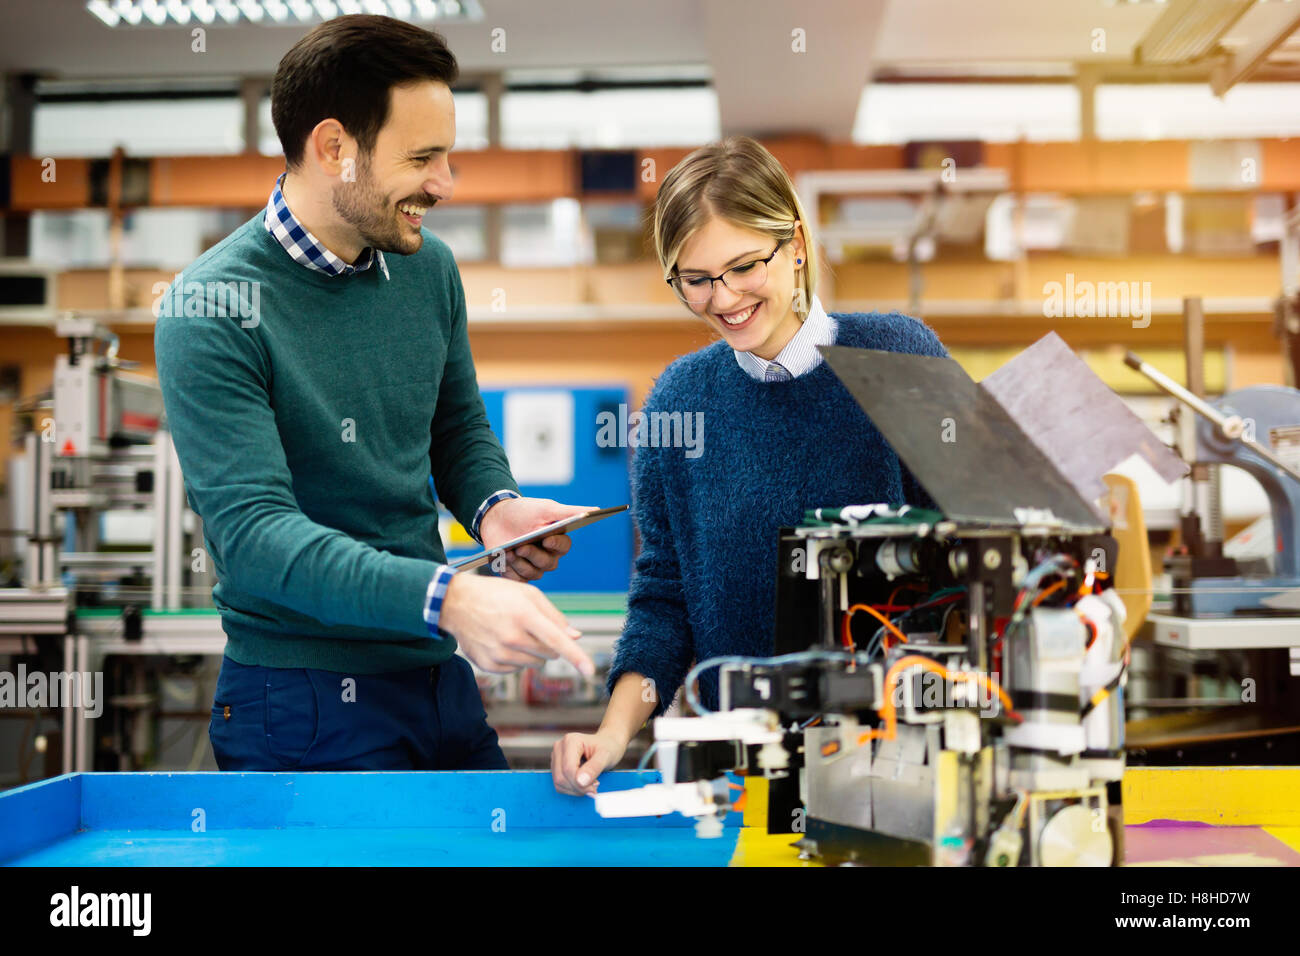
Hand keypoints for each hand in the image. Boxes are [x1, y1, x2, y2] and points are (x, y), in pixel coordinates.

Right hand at [439, 572, 594, 676]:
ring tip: (513, 632)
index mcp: (524, 615)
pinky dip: (516, 658)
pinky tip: (502, 641)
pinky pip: (517, 670)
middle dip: (549, 644)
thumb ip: (554, 616)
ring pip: (535, 664)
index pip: (556, 640)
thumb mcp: (527, 594)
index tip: (590, 670)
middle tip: (532, 627)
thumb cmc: (496, 595)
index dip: (576, 656)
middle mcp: (511, 637)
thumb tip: (576, 636)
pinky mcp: (489, 665)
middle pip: (550, 654)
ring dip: (533, 652)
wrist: (456, 603)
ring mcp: (498, 654)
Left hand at [478, 497, 596, 582]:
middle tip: (520, 546)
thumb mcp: (545, 509)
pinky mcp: (516, 573)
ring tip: (508, 551)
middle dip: (533, 555)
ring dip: (520, 562)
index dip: (556, 545)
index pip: (564, 547)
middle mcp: (546, 556)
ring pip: (533, 574)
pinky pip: (518, 579)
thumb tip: (596, 509)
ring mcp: (531, 566)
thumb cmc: (523, 512)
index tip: (546, 539)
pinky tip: (503, 559)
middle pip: (548, 564)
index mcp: (556, 540)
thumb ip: (569, 512)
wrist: (494, 517)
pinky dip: (510, 570)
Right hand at [551, 729, 626, 796]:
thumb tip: (580, 781)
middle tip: (594, 787)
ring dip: (575, 790)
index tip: (594, 787)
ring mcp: (556, 756)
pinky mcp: (556, 766)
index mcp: (570, 741)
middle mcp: (560, 747)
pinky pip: (559, 784)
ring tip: (590, 784)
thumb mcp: (606, 756)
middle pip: (561, 777)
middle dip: (578, 788)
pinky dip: (572, 789)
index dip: (580, 784)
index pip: (568, 769)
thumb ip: (594, 768)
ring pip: (558, 783)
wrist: (607, 745)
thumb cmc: (607, 747)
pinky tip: (583, 783)